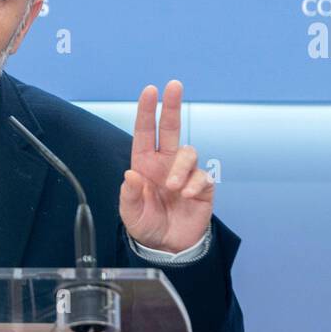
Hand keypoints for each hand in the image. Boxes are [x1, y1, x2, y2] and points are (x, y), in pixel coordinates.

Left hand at [120, 80, 213, 252]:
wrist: (169, 246)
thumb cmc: (147, 224)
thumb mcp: (130, 213)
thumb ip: (129, 195)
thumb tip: (130, 174)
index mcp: (145, 164)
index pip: (145, 132)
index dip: (147, 111)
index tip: (150, 91)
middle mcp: (165, 163)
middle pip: (171, 127)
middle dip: (172, 105)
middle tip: (174, 85)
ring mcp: (185, 173)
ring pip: (188, 152)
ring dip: (181, 168)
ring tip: (173, 188)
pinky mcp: (202, 186)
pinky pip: (202, 177)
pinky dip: (194, 185)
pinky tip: (186, 198)